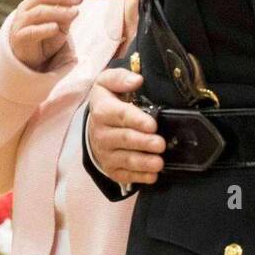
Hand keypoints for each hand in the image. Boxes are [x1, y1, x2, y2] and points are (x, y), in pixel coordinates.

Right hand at [8, 0, 83, 69]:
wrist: (31, 56)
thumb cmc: (48, 34)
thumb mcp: (62, 21)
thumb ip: (68, 10)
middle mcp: (27, 7)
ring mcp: (21, 21)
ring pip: (39, 12)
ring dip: (59, 11)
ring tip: (75, 13)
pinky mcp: (20, 37)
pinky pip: (31, 31)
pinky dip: (44, 29)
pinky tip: (55, 28)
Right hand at [86, 69, 165, 186]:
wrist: (94, 125)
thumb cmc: (108, 101)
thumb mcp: (108, 83)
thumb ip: (120, 78)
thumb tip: (136, 80)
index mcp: (102, 111)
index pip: (120, 115)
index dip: (137, 120)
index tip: (152, 125)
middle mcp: (101, 134)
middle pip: (124, 139)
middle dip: (143, 143)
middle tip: (160, 144)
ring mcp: (105, 153)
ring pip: (125, 159)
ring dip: (143, 162)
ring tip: (159, 163)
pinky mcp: (110, 168)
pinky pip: (124, 174)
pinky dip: (138, 176)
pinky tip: (152, 176)